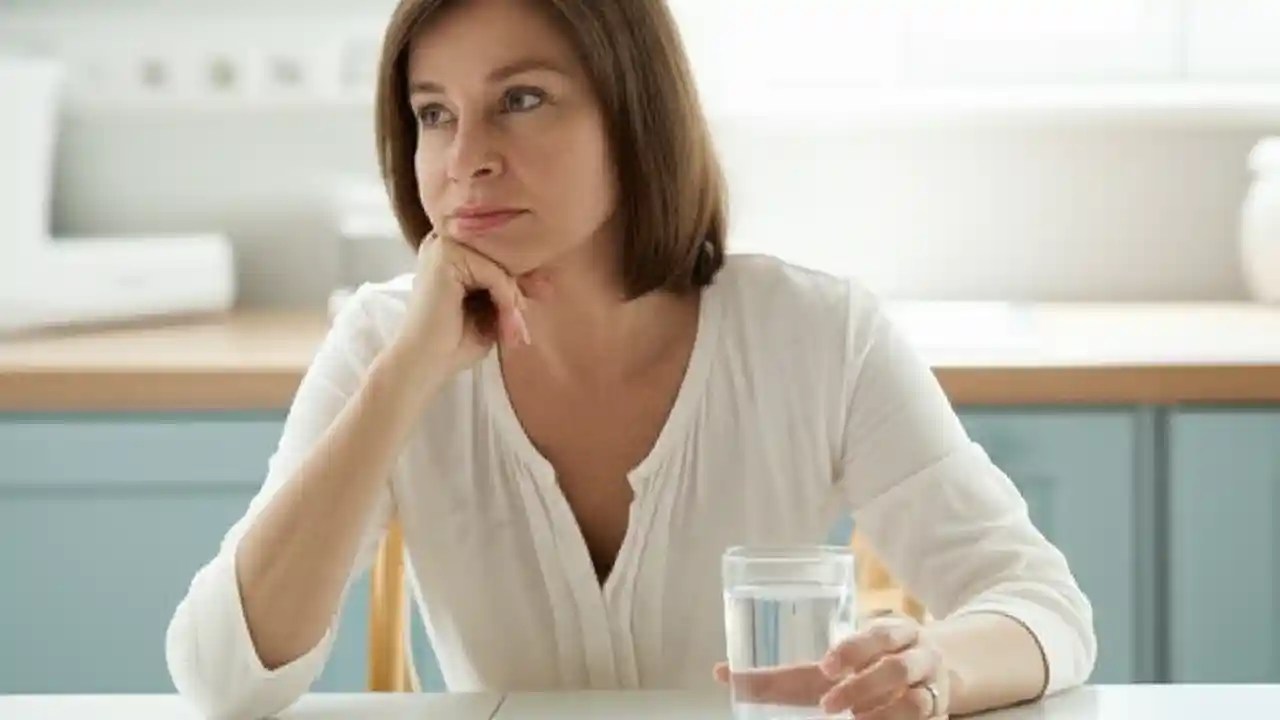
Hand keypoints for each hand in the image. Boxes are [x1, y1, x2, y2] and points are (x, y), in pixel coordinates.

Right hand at [396, 230, 549, 374]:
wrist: (424, 364)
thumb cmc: (455, 342)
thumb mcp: (493, 310)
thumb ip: (511, 290)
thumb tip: (547, 278)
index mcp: (453, 250)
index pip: (500, 251)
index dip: (523, 274)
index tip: (542, 295)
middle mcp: (445, 240)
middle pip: (503, 254)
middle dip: (521, 287)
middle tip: (525, 321)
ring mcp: (443, 245)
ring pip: (500, 264)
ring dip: (513, 298)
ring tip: (513, 329)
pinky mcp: (445, 257)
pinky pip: (494, 273)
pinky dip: (506, 299)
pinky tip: (504, 323)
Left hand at [714, 615, 950, 718]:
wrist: (931, 675)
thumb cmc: (862, 667)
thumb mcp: (828, 666)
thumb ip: (778, 675)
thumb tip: (719, 674)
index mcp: (890, 630)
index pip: (876, 632)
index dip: (853, 648)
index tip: (825, 666)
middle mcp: (916, 653)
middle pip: (896, 664)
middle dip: (862, 685)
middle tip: (829, 705)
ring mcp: (930, 685)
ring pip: (915, 698)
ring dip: (882, 711)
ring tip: (854, 719)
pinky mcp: (937, 713)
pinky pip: (924, 718)